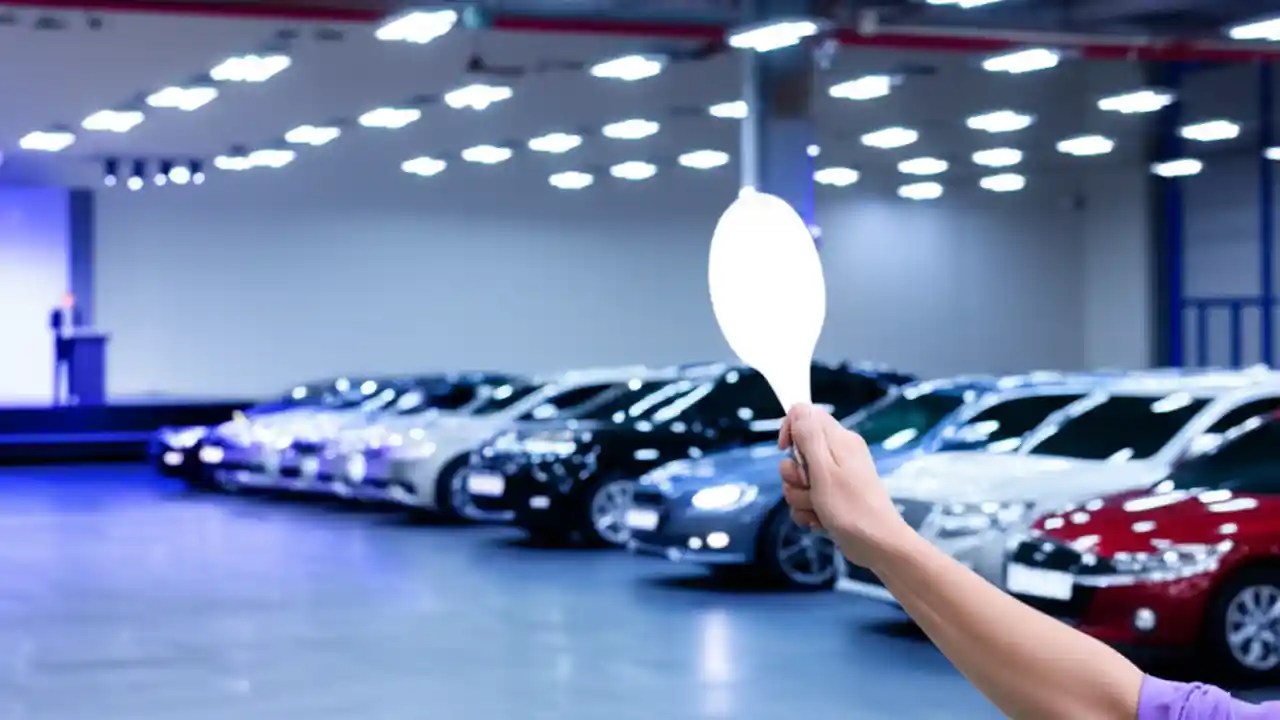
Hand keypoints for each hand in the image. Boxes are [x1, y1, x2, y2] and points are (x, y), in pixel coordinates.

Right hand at [778, 403, 911, 568]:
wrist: (878, 546)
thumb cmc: (851, 508)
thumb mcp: (824, 470)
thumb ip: (809, 437)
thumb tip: (798, 406)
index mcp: (839, 440)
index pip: (805, 415)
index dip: (790, 430)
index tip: (785, 450)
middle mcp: (837, 454)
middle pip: (797, 452)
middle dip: (794, 475)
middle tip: (810, 487)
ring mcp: (835, 477)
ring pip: (798, 480)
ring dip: (800, 497)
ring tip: (818, 509)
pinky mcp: (833, 498)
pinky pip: (807, 498)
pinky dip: (808, 511)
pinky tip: (819, 521)